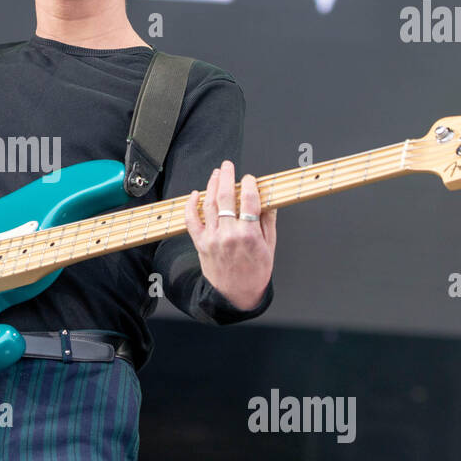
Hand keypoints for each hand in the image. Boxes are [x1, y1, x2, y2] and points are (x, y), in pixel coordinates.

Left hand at [183, 160, 275, 310]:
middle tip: (228, 165)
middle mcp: (229, 234)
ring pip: (209, 204)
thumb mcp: (269, 247)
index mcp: (249, 234)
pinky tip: (195, 194)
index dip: (249, 185)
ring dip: (211, 185)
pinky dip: (191, 205)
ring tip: (216, 174)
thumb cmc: (255, 272)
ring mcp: (212, 238)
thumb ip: (267, 221)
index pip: (249, 200)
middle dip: (227, 177)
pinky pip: (191, 221)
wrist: (236, 295)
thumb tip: (268, 201)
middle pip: (226, 197)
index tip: (250, 178)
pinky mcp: (200, 243)